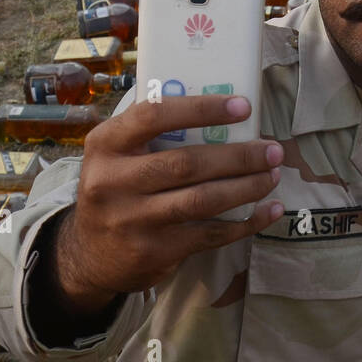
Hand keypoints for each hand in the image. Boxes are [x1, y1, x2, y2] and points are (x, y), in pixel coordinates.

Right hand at [50, 94, 283, 314]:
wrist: (89, 255)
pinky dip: (244, 222)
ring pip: (202, 199)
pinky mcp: (153, 251)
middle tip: (272, 150)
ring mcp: (132, 219)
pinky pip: (209, 234)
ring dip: (246, 187)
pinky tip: (268, 211)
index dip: (202, 109)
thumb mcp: (117, 154)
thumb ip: (154, 134)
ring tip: (273, 175)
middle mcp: (112, 181)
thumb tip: (224, 112)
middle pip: (187, 163)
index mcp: (106, 144)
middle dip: (239, 156)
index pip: (155, 116)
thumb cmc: (117, 189)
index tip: (243, 107)